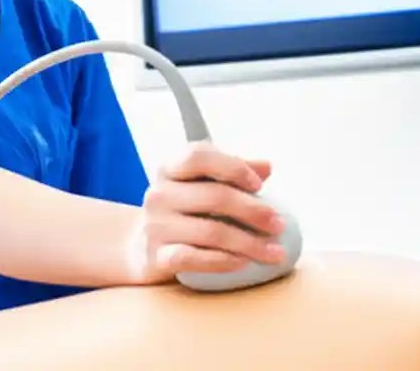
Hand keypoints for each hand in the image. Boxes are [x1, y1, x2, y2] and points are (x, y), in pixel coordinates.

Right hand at [139, 141, 286, 283]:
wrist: (140, 247)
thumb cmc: (182, 211)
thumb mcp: (203, 185)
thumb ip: (233, 171)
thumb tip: (267, 166)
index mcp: (171, 168)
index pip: (199, 156)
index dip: (233, 167)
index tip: (259, 184)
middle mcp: (158, 194)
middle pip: (215, 196)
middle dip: (254, 211)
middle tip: (279, 224)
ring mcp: (155, 226)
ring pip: (212, 232)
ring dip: (250, 243)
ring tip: (274, 252)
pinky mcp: (156, 257)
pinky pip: (193, 258)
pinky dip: (223, 261)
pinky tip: (244, 263)